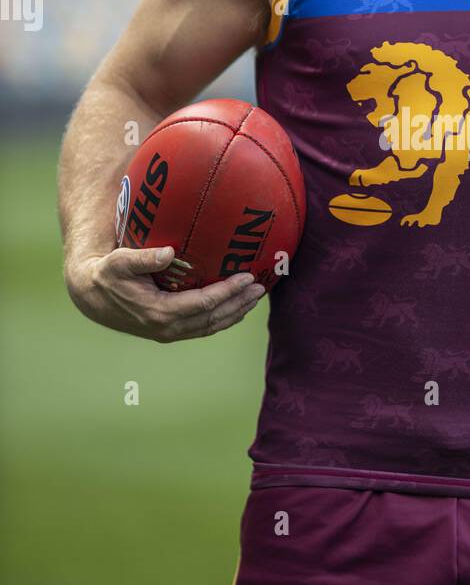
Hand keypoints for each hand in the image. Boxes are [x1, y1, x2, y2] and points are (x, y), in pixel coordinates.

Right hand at [65, 245, 266, 342]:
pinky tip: (236, 307)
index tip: (246, 277)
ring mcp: (169, 332)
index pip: (204, 303)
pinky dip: (222, 318)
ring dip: (235, 313)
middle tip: (260, 288)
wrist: (93, 298)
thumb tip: (170, 252)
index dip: (228, 291)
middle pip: (213, 318)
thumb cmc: (108, 274)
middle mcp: (168, 328)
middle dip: (239, 304)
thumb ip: (144, 258)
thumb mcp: (120, 262)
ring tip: (255, 298)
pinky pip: (203, 327)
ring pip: (210, 326)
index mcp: (159, 312)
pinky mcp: (170, 331)